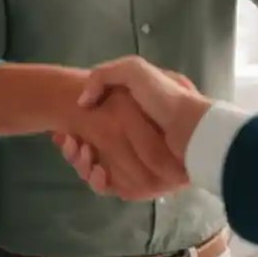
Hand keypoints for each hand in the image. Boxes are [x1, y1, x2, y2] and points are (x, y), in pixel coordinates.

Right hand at [58, 87, 188, 200]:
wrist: (194, 131)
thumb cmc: (166, 99)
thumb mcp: (134, 71)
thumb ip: (104, 76)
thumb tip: (83, 101)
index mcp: (135, 114)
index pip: (98, 121)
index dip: (78, 124)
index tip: (63, 127)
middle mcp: (137, 137)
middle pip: (96, 146)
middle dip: (76, 146)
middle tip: (64, 141)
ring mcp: (140, 161)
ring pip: (100, 165)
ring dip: (83, 162)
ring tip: (75, 152)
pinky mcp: (143, 182)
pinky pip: (114, 186)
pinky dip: (99, 180)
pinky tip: (93, 170)